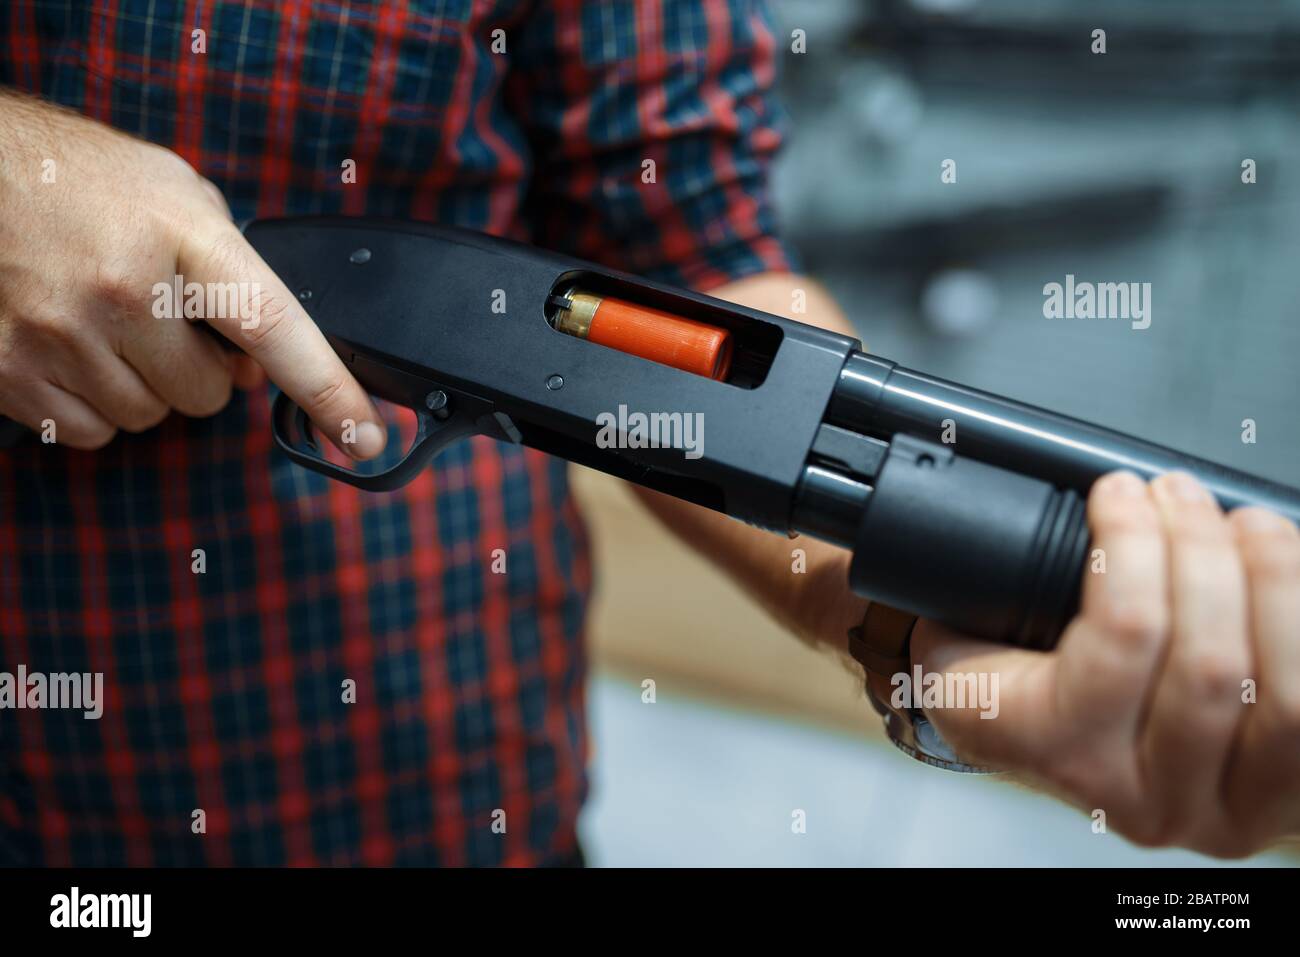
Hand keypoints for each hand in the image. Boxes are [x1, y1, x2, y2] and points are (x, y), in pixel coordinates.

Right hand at [0, 89, 384, 455]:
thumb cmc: (82, 180)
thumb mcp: (177, 196)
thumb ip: (233, 270)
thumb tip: (262, 357)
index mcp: (181, 238)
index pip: (275, 330)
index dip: (329, 391)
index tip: (365, 437)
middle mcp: (122, 292)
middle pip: (208, 395)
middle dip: (200, 369)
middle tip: (163, 319)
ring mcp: (61, 336)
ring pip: (149, 417)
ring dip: (144, 385)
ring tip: (109, 323)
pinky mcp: (10, 371)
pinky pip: (92, 432)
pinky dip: (93, 404)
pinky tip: (75, 349)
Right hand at [911, 470, 1299, 856]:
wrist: (1067, 759)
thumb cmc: (1020, 691)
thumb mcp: (960, 654)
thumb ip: (960, 604)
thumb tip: (963, 529)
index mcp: (1051, 751)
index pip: (1121, 639)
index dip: (1135, 543)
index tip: (1121, 489)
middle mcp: (1141, 798)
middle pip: (1209, 663)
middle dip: (1202, 548)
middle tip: (1179, 493)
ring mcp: (1222, 809)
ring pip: (1283, 696)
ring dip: (1273, 584)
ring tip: (1247, 527)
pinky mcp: (1280, 801)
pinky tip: (1281, 573)